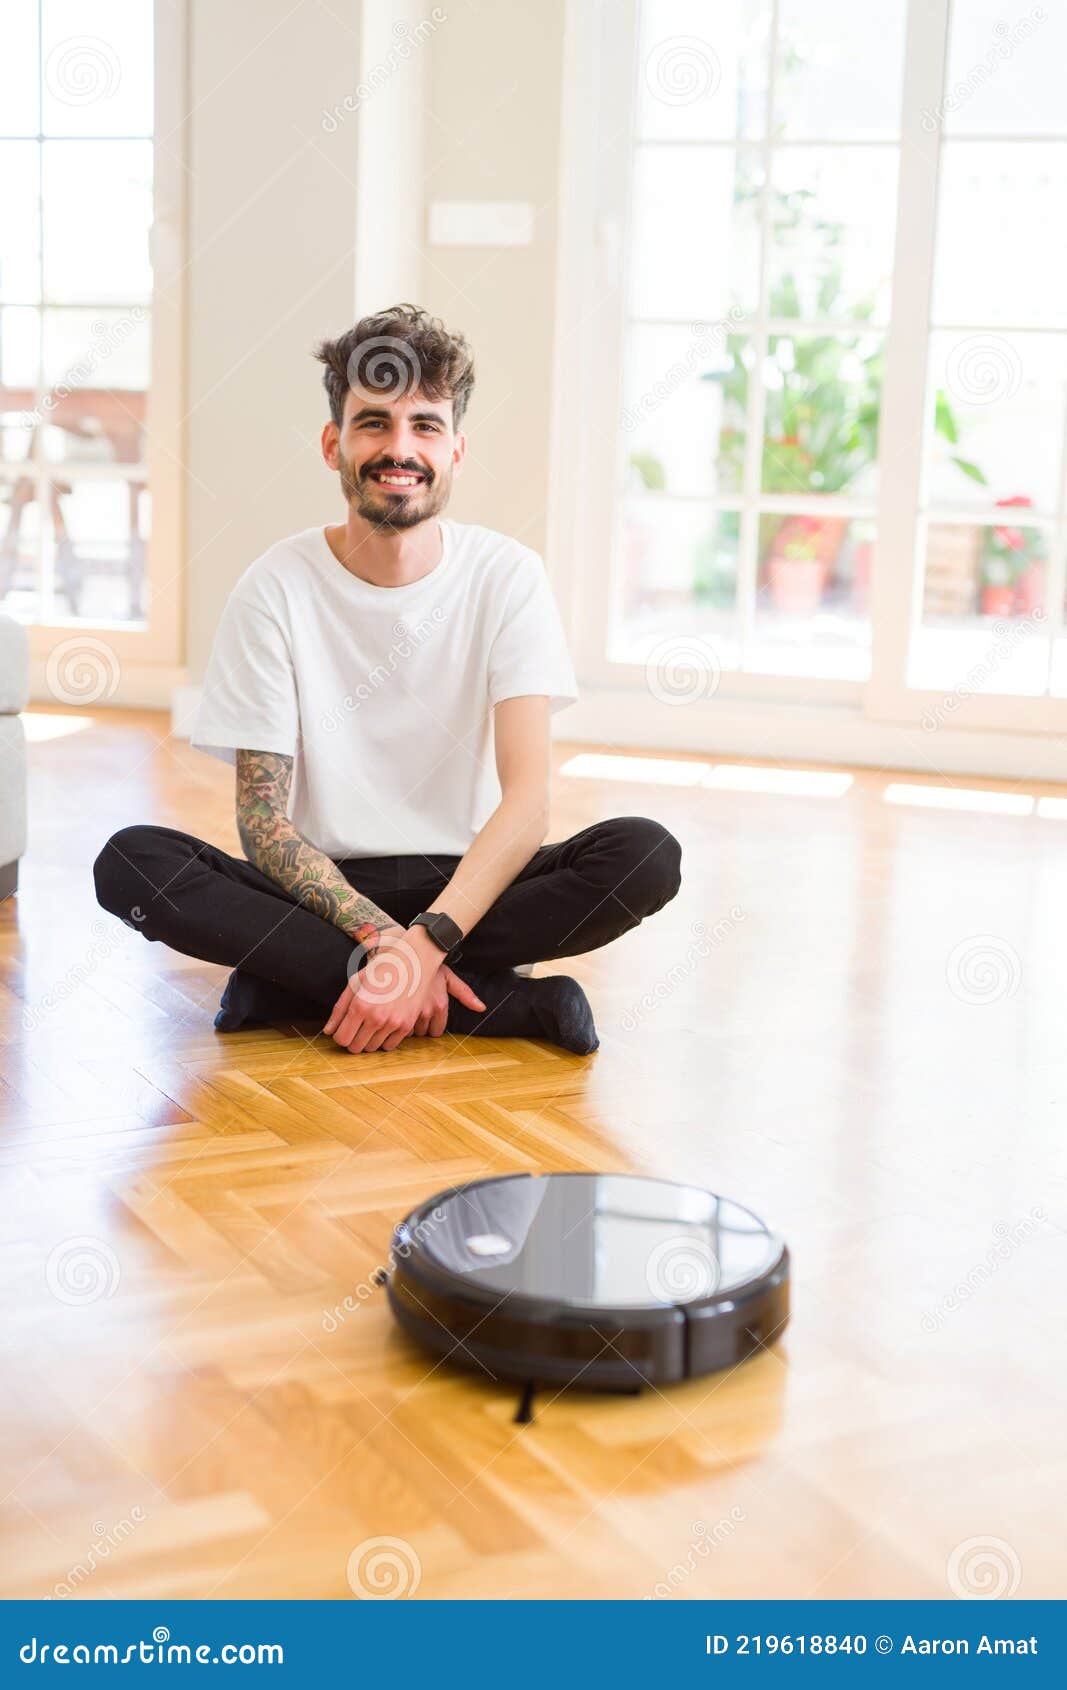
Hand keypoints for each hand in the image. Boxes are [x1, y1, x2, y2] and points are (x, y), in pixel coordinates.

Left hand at [323, 928, 484, 1052]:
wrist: (413, 962)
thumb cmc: (381, 969)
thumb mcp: (355, 983)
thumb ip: (340, 1009)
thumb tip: (328, 1031)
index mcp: (360, 1006)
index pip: (341, 1039)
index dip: (340, 1035)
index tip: (344, 1028)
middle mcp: (376, 1018)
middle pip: (355, 1047)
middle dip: (352, 1039)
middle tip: (356, 1027)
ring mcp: (393, 1023)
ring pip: (372, 1048)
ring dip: (368, 1040)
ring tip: (371, 1024)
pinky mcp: (406, 1026)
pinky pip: (389, 1047)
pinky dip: (384, 1040)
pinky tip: (384, 1026)